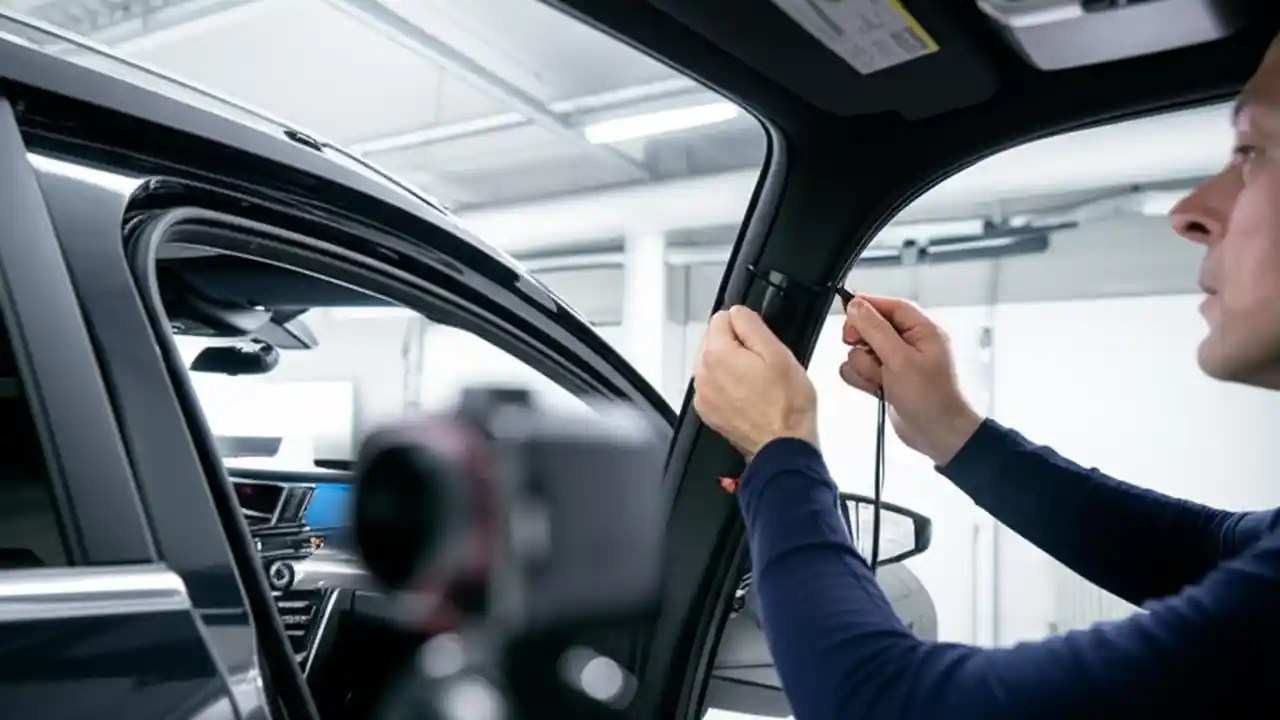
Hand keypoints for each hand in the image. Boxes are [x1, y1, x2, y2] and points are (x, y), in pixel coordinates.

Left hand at [693, 306, 818, 459]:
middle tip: (762, 365)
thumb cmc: (787, 405)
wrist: (782, 446)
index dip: (746, 327)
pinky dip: (727, 385)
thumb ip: (751, 324)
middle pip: (714, 340)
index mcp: (716, 354)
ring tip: (757, 382)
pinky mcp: (708, 411)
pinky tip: (749, 396)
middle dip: (736, 345)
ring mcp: (703, 395)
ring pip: (713, 362)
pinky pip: (714, 385)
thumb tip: (736, 312)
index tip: (761, 344)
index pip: (723, 318)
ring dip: (731, 365)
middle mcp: (702, 374)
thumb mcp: (778, 352)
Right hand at [840, 294, 981, 464]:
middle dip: (862, 340)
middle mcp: (909, 344)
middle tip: (860, 349)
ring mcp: (896, 363)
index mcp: (922, 331)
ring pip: (862, 351)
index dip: (868, 305)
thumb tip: (856, 305)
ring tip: (879, 380)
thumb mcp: (900, 360)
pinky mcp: (886, 381)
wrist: (938, 436)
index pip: (891, 306)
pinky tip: (874, 389)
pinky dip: (861, 379)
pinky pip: (861, 371)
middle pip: (872, 327)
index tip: (847, 310)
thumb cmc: (930, 398)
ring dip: (863, 365)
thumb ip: (876, 330)